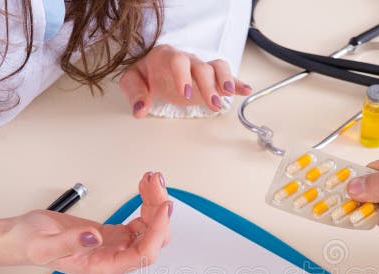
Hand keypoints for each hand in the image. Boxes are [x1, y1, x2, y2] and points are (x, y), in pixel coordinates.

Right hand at [0, 172, 171, 273]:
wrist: (20, 237)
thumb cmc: (29, 244)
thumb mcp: (44, 243)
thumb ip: (70, 243)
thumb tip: (95, 237)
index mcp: (103, 268)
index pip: (143, 254)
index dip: (157, 231)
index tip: (163, 206)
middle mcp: (114, 260)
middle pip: (153, 240)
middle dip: (158, 210)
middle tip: (154, 181)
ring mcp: (116, 247)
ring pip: (150, 228)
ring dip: (154, 202)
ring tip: (150, 178)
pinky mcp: (114, 234)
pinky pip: (140, 220)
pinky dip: (145, 202)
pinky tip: (144, 187)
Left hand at [119, 44, 252, 115]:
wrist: (156, 67)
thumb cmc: (147, 72)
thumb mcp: (133, 80)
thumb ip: (135, 93)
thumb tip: (140, 110)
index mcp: (168, 57)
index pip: (178, 61)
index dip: (183, 76)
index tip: (186, 93)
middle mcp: (188, 60)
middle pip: (202, 67)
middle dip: (209, 85)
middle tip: (212, 103)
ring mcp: (202, 69)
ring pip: (218, 68)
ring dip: (225, 81)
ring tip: (228, 95)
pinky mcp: (211, 79)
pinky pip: (227, 76)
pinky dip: (237, 83)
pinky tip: (245, 90)